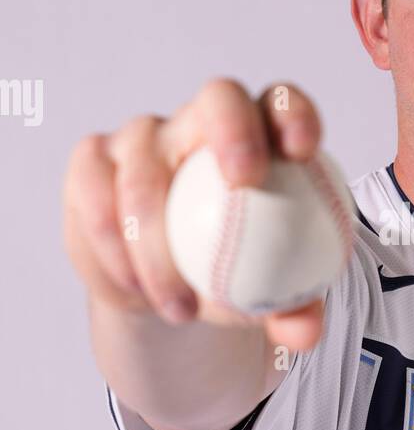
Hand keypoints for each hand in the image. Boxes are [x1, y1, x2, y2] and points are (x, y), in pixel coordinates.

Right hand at [63, 78, 325, 351]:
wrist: (166, 296)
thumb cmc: (230, 280)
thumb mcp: (266, 301)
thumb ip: (292, 310)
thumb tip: (304, 331)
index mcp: (260, 139)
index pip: (282, 106)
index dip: (294, 114)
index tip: (303, 151)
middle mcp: (201, 123)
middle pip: (220, 97)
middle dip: (234, 129)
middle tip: (245, 183)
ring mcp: (143, 137)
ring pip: (146, 170)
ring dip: (159, 245)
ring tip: (181, 307)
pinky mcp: (93, 163)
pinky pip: (97, 199)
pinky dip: (115, 250)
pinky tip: (135, 290)